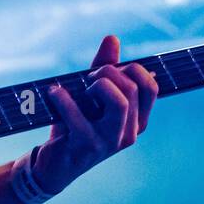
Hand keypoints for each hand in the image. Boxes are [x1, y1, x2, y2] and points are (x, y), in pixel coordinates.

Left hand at [32, 34, 157, 194]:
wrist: (53, 164)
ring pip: (119, 102)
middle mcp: (130, 133)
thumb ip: (103, 67)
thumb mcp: (90, 94)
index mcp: (137, 120)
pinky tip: (53, 93)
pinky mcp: (87, 147)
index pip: (151, 86)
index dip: (130, 69)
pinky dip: (64, 99)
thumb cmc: (74, 125)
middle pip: (133, 89)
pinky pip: (79, 117)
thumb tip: (112, 38)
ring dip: (97, 85)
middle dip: (107, 73)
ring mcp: (110, 142)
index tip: (107, 70)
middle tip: (87, 79)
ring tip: (78, 88)